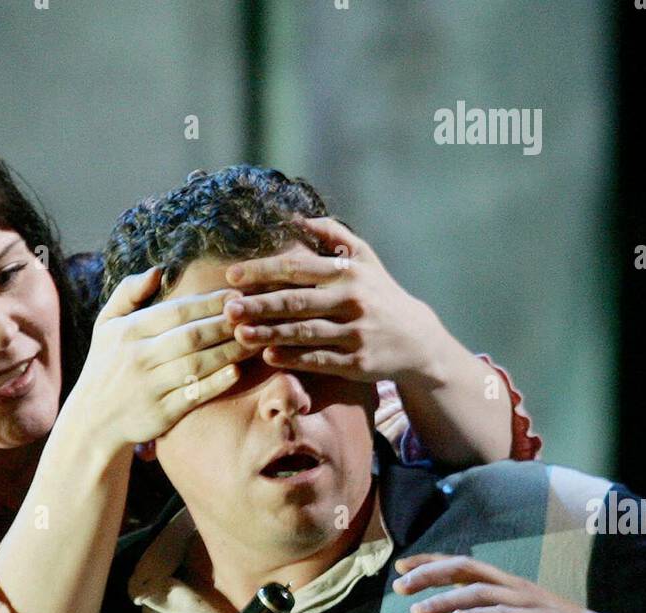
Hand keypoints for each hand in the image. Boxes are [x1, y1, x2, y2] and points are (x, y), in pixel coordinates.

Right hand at [66, 267, 259, 453]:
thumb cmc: (105, 366)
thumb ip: (128, 292)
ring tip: (254, 340)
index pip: (178, 311)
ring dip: (229, 351)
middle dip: (227, 324)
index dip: (211, 302)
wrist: (93, 421)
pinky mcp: (161, 414)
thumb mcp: (105, 325)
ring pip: (197, 364)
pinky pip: (193, 395)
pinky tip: (236, 372)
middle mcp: (139, 357)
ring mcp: (151, 387)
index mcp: (129, 331)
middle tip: (254, 315)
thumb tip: (158, 270)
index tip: (237, 295)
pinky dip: (216, 383)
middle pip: (193, 335)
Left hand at [222, 215, 446, 385]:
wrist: (417, 339)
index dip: (263, 271)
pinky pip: (320, 360)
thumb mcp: (365, 258)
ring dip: (269, 334)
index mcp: (347, 273)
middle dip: (259, 305)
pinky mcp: (357, 363)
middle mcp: (352, 300)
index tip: (232, 277)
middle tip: (228, 309)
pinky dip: (294, 358)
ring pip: (305, 333)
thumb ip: (332, 235)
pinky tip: (269, 357)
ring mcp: (355, 333)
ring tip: (239, 335)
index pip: (297, 268)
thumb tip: (295, 218)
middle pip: (296, 301)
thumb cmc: (381, 294)